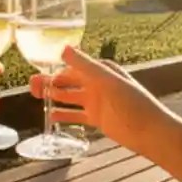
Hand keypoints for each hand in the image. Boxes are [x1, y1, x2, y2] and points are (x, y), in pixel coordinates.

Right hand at [30, 46, 169, 152]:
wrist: (150, 132)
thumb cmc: (132, 104)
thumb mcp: (107, 81)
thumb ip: (85, 66)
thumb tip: (63, 48)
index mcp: (102, 71)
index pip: (74, 65)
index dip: (55, 67)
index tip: (36, 68)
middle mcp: (98, 84)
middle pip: (69, 81)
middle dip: (51, 82)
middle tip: (31, 86)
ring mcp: (96, 102)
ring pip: (69, 97)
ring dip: (54, 98)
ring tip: (35, 98)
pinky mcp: (97, 118)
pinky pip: (75, 115)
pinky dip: (63, 115)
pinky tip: (50, 117)